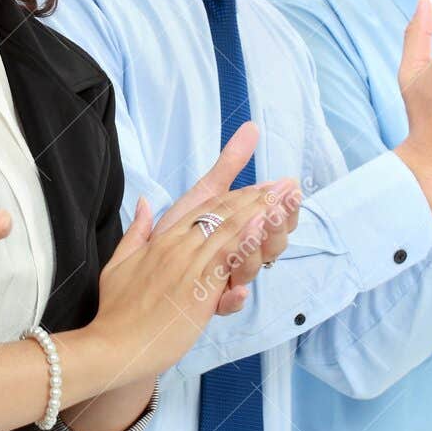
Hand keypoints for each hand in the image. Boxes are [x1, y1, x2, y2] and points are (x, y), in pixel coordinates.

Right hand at [92, 183, 288, 376]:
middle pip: (222, 216)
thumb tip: (142, 202)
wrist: (111, 345)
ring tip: (284, 198)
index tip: (259, 187)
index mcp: (163, 241)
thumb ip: (135, 232)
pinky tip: (261, 227)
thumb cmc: (115, 311)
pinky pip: (225, 263)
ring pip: (228, 232)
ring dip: (259, 213)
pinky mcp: (197, 293)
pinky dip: (245, 242)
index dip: (234, 197)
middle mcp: (178, 249)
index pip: (204, 211)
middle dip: (256, 198)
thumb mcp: (119, 263)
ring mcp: (188, 269)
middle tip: (285, 185)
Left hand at [152, 123, 301, 313]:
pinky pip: (228, 304)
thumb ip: (228, 167)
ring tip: (255, 230)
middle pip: (269, 243)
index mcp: (240, 231)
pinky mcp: (209, 303)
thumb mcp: (202, 196)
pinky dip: (233, 298)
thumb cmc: (174, 235)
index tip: (290, 186)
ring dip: (254, 252)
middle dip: (276, 225)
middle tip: (280, 207)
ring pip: (251, 269)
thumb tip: (252, 127)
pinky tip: (234, 289)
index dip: (283, 203)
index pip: (272, 217)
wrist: (141, 275)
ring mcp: (225, 279)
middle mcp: (238, 255)